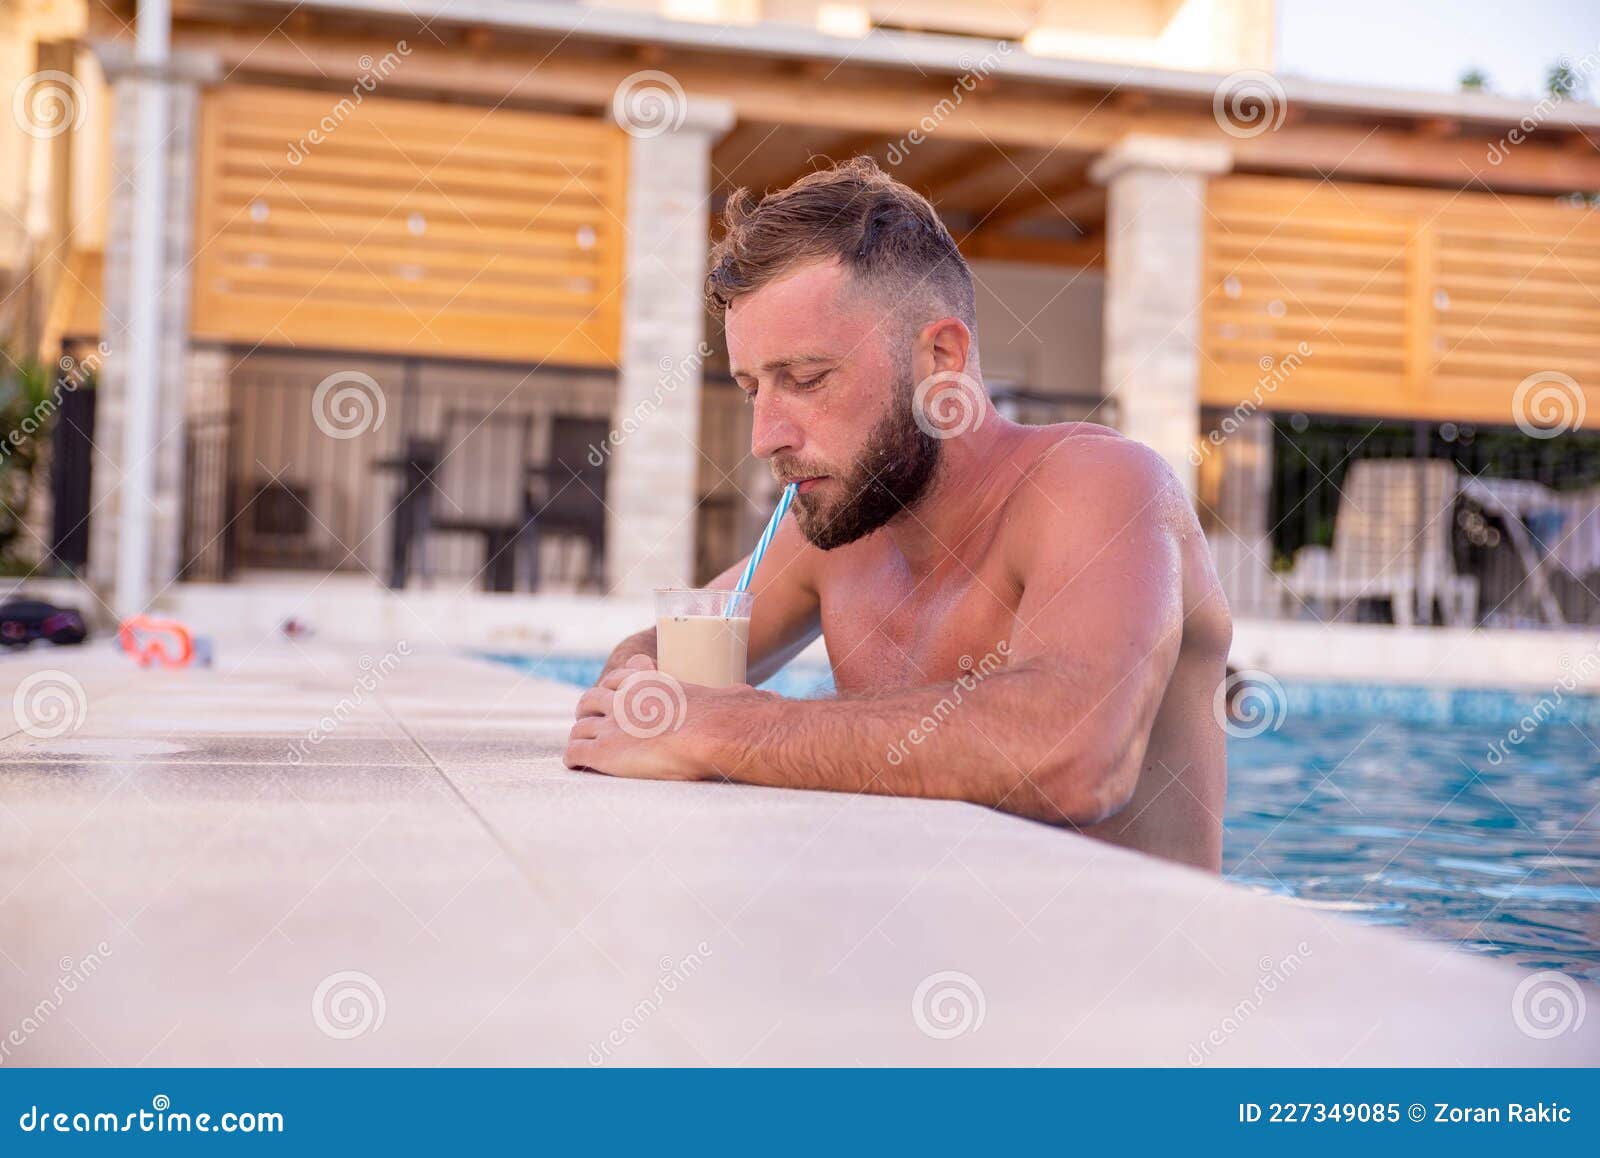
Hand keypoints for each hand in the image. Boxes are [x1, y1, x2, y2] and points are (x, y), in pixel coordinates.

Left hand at [563, 661, 772, 781]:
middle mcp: (623, 697)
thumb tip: (759, 699)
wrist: (710, 733)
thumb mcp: (723, 695)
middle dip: (588, 710)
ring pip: (579, 725)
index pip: (618, 677)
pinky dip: (575, 758)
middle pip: (591, 698)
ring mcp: (609, 723)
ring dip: (580, 735)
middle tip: (591, 722)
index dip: (613, 688)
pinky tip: (580, 765)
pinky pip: (574, 752)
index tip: (614, 696)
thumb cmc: (725, 717)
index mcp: (648, 680)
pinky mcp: (602, 750)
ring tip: (583, 746)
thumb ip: (728, 695)